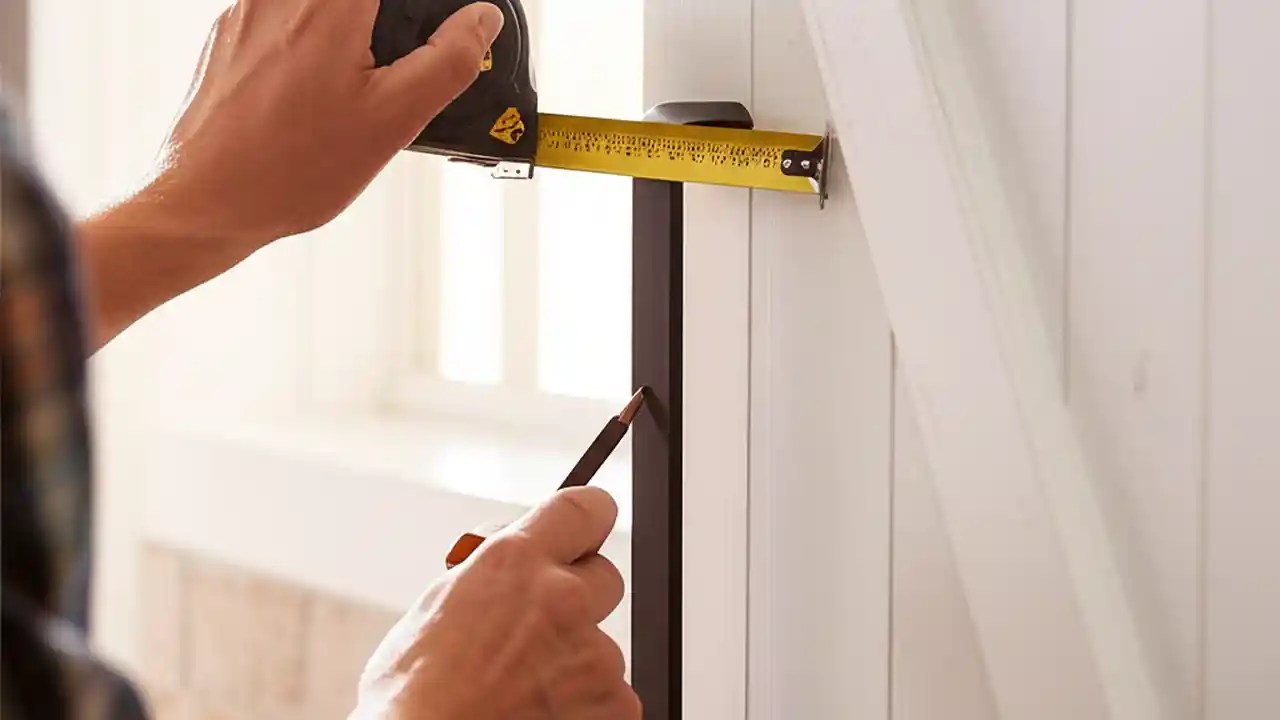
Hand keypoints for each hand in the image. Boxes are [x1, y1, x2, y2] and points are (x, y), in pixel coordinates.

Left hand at [149, 0, 503, 245]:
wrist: (209, 202)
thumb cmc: (293, 169)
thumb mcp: (394, 119)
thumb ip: (448, 60)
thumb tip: (481, 20)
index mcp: (330, 5)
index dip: (414, 9)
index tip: (426, 25)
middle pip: (356, 2)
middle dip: (385, 22)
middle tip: (393, 62)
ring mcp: (247, 11)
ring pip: (316, 7)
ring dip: (348, 28)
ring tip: (355, 84)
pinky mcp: (228, 36)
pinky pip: (282, 15)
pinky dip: (310, 38)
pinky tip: (315, 93)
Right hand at [354, 487, 641, 719]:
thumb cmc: (413, 697)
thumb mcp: (441, 605)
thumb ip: (496, 573)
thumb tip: (517, 561)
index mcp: (514, 562)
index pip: (586, 509)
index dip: (587, 521)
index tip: (584, 532)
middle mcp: (561, 598)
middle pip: (605, 578)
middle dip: (578, 599)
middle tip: (541, 631)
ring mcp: (593, 655)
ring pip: (602, 648)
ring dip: (576, 665)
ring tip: (521, 692)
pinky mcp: (613, 706)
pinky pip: (612, 698)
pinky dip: (584, 708)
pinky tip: (538, 715)